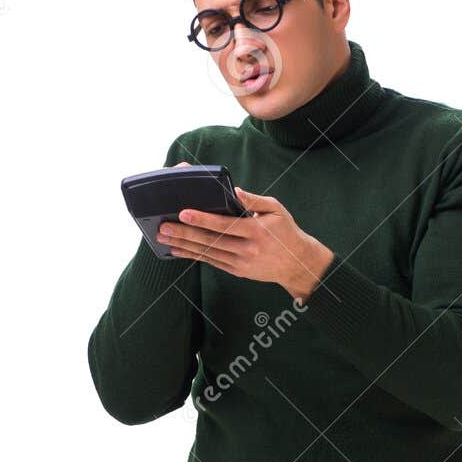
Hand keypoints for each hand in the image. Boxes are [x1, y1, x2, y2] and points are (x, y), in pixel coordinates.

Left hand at [156, 182, 334, 301]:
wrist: (297, 263)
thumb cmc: (286, 232)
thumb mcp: (276, 210)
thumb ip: (253, 200)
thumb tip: (233, 191)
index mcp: (256, 231)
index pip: (224, 225)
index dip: (202, 219)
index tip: (184, 213)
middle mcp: (247, 248)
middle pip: (211, 240)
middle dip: (184, 233)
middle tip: (164, 227)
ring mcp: (241, 262)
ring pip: (207, 253)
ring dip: (184, 245)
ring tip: (164, 238)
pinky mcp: (237, 270)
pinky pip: (211, 262)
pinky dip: (193, 256)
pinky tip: (179, 250)